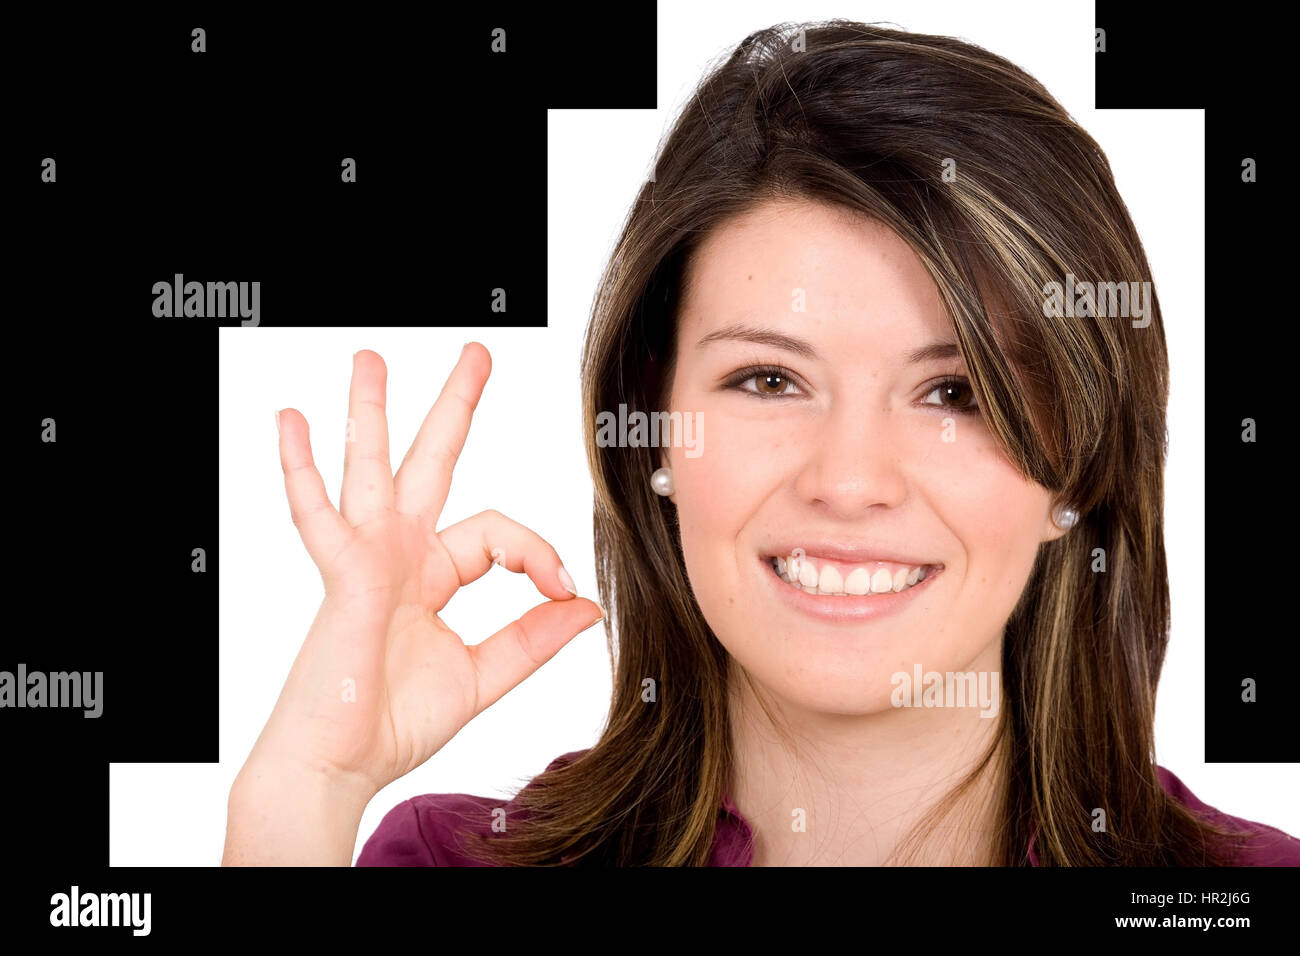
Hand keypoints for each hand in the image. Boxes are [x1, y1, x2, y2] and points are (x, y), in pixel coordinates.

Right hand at [246, 344, 602, 800]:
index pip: (498, 532)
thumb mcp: (483, 676)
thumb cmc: (391, 723)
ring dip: (371, 412)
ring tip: (370, 359)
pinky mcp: (342, 574)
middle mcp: (398, 555)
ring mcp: (365, 558)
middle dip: (454, 408)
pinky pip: (318, 512)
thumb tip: (587, 607)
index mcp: (431, 574)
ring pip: (371, 468)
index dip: (537, 552)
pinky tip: (292, 421)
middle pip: (431, 465)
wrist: (338, 765)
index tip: (563, 588)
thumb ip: (532, 639)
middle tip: (477, 354)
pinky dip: (302, 467)